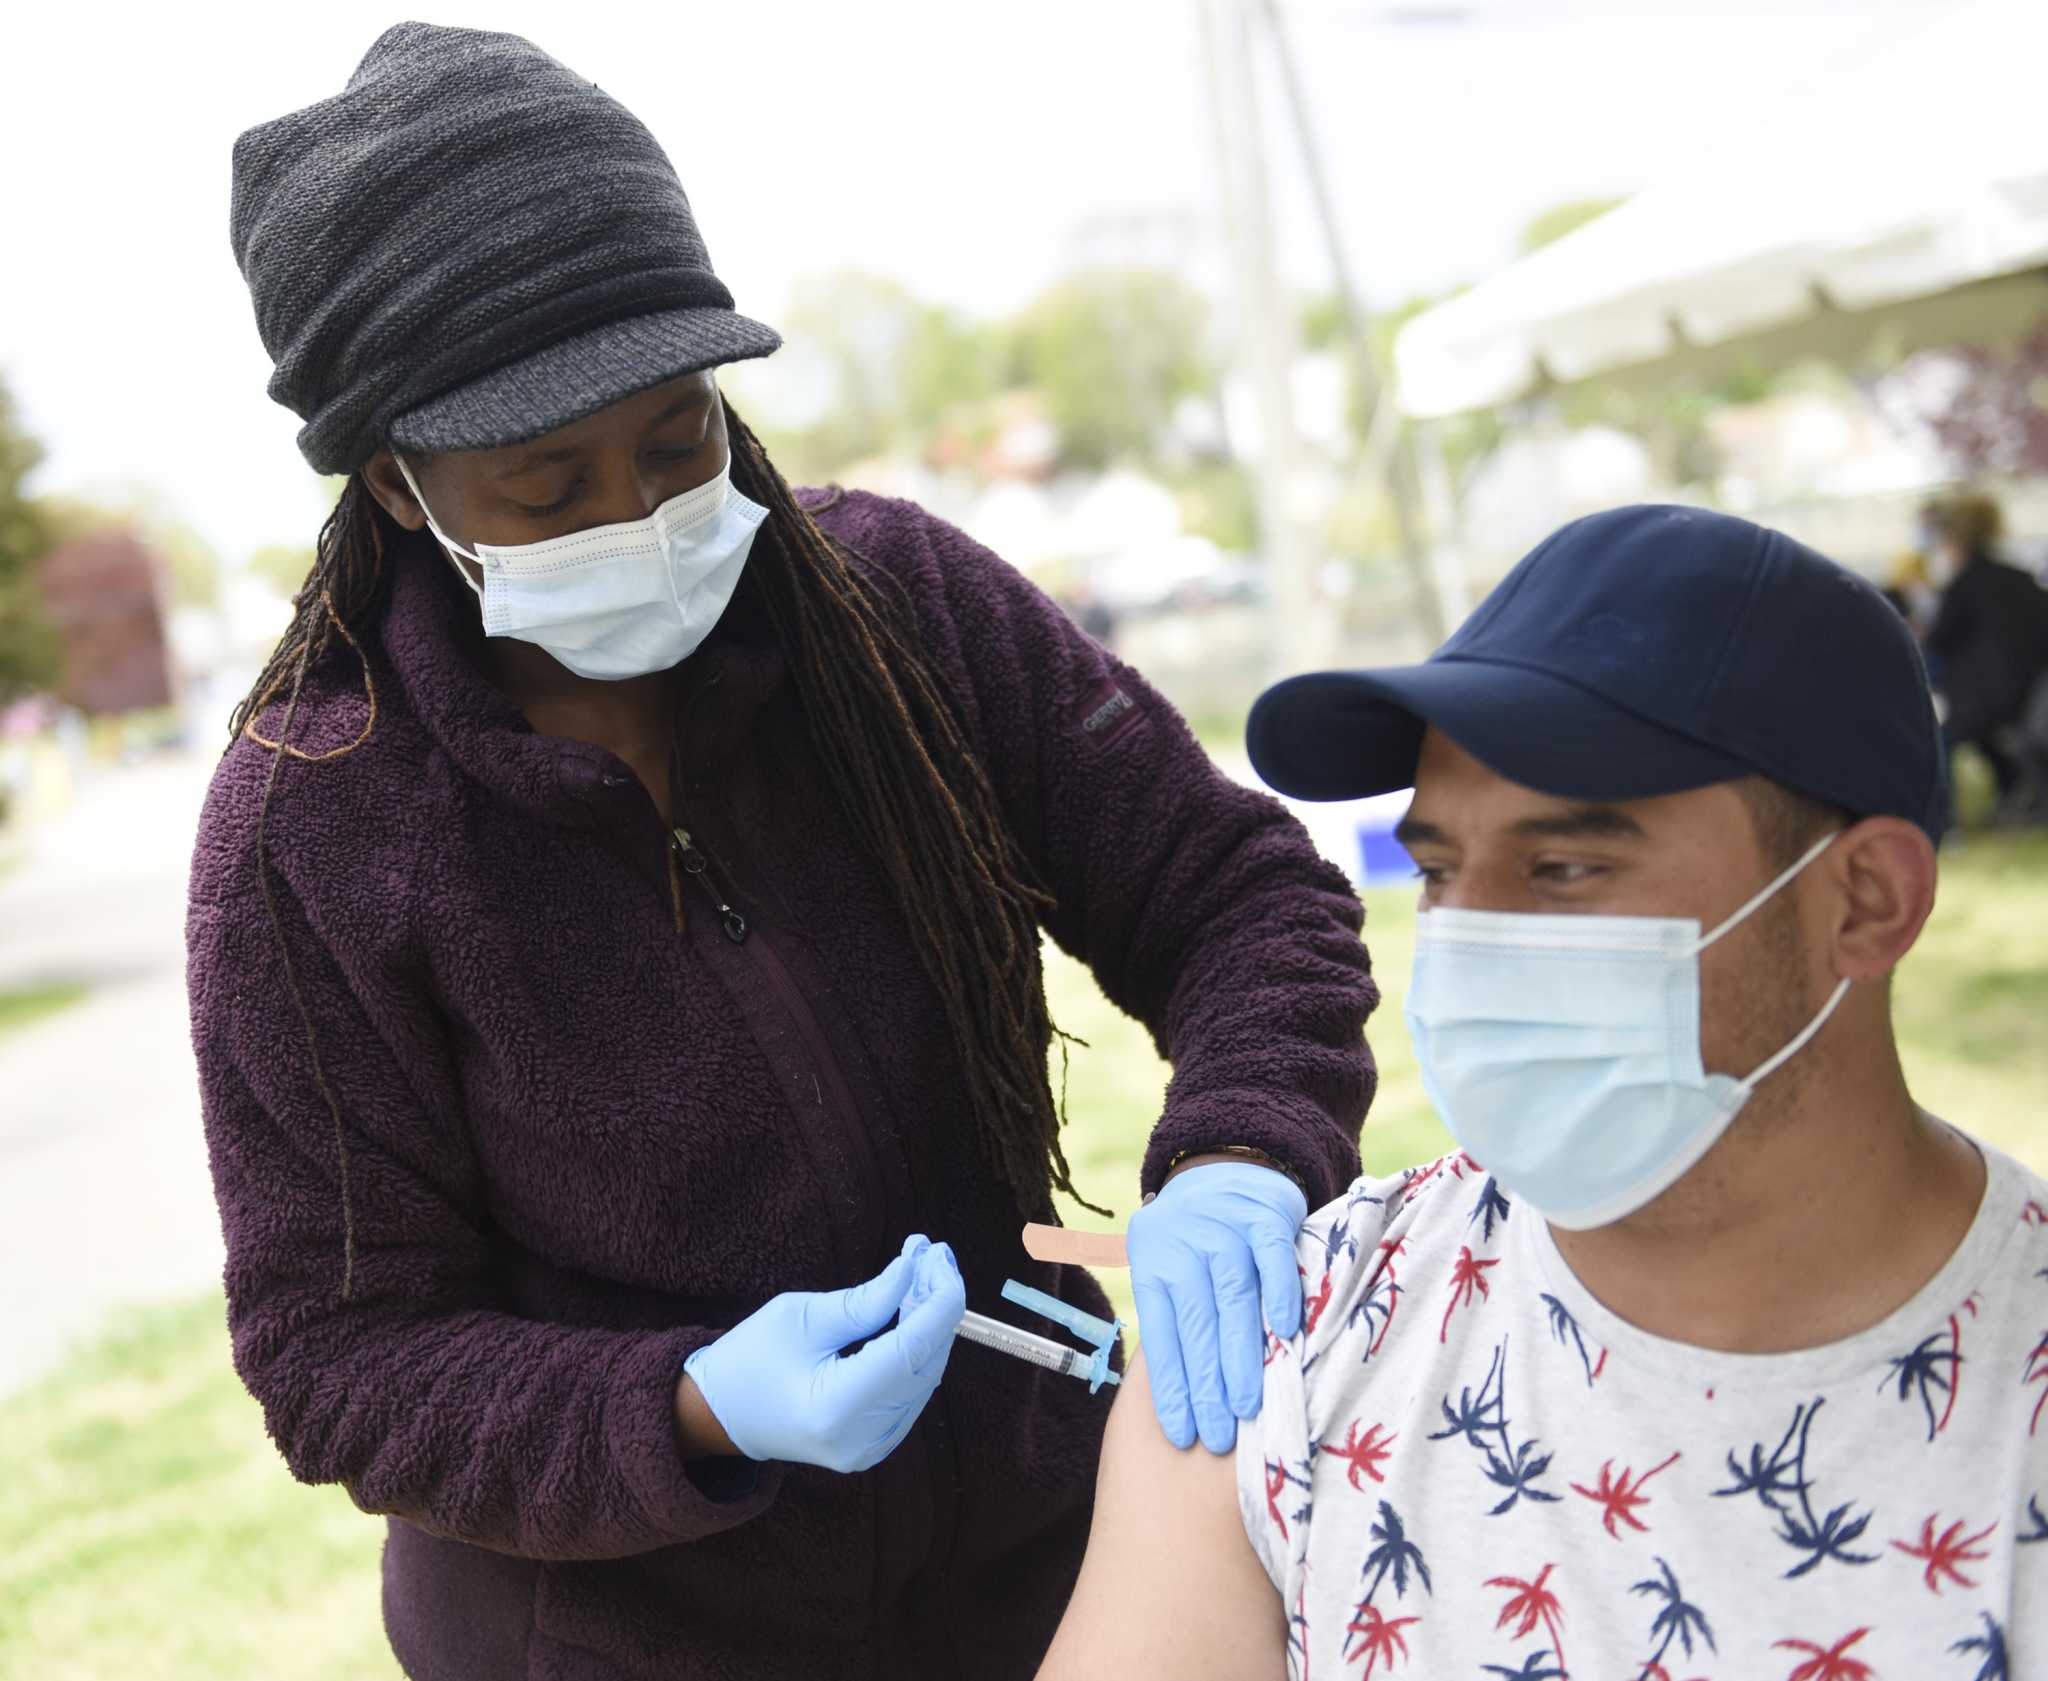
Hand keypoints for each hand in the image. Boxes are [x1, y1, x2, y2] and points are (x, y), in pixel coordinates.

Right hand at [682, 1235, 965, 1473]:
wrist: (720, 1416)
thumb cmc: (750, 1359)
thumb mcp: (803, 1316)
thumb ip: (866, 1300)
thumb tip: (916, 1269)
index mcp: (839, 1407)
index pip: (913, 1348)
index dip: (938, 1299)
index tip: (938, 1255)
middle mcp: (863, 1439)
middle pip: (927, 1362)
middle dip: (937, 1304)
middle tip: (931, 1255)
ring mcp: (872, 1449)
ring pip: (926, 1375)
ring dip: (931, 1324)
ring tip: (921, 1276)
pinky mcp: (875, 1446)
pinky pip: (912, 1390)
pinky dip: (917, 1350)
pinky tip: (910, 1313)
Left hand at [1126, 1162, 1306, 1453]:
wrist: (1226, 1168)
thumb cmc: (1198, 1242)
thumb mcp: (1172, 1269)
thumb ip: (1179, 1320)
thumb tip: (1188, 1399)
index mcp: (1153, 1265)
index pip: (1161, 1335)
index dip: (1172, 1387)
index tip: (1183, 1435)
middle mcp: (1184, 1246)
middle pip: (1195, 1323)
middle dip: (1206, 1386)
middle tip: (1218, 1437)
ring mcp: (1224, 1228)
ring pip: (1232, 1297)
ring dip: (1239, 1355)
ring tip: (1246, 1406)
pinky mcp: (1265, 1215)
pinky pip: (1273, 1258)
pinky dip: (1279, 1293)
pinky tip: (1285, 1333)